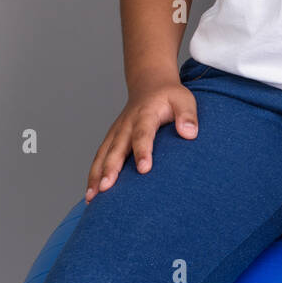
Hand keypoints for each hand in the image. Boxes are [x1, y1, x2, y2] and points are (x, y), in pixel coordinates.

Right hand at [85, 82, 199, 200]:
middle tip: (107, 187)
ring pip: (103, 154)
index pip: (143, 134)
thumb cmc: (170, 97)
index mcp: (145, 114)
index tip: (144, 169)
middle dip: (111, 168)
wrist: (150, 85)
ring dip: (96, 175)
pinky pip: (99, 157)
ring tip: (92, 197)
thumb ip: (188, 115)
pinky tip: (91, 195)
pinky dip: (93, 175)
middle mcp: (127, 124)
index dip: (143, 151)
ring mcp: (116, 132)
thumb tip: (190, 134)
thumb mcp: (184, 100)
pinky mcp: (111, 139)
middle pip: (117, 147)